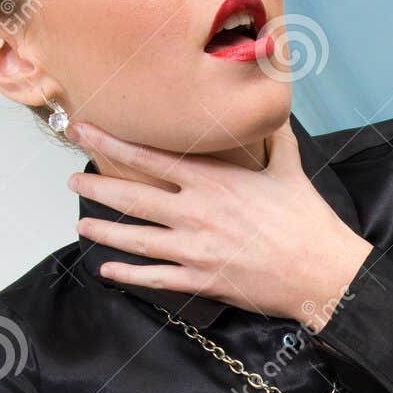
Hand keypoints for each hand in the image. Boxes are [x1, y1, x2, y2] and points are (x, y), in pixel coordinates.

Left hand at [65, 118, 371, 329]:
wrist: (320, 271)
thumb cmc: (307, 221)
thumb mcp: (290, 170)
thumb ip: (275, 139)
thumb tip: (274, 111)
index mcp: (212, 182)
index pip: (149, 158)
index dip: (110, 144)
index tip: (83, 133)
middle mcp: (195, 213)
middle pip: (132, 197)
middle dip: (96, 187)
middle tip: (71, 180)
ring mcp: (194, 250)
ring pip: (135, 239)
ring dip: (104, 230)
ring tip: (81, 223)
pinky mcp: (201, 281)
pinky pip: (155, 278)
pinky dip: (128, 275)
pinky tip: (108, 270)